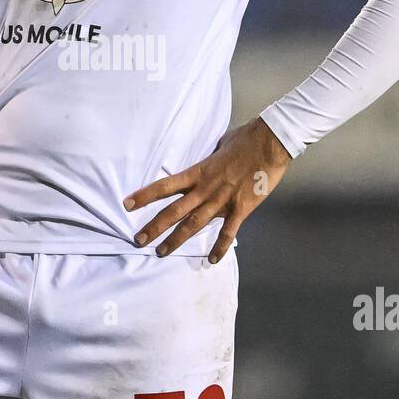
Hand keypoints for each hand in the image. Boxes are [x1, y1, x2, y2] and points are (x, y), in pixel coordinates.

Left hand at [122, 118, 292, 261]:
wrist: (271, 142)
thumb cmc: (247, 138)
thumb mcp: (221, 144)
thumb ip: (212, 155)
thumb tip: (211, 155)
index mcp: (199, 172)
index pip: (165, 185)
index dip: (145, 195)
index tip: (127, 204)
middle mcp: (206, 188)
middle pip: (174, 210)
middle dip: (154, 226)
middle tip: (138, 239)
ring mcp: (223, 200)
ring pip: (194, 224)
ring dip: (177, 240)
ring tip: (161, 253)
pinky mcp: (241, 208)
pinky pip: (228, 232)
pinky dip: (219, 247)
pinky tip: (212, 260)